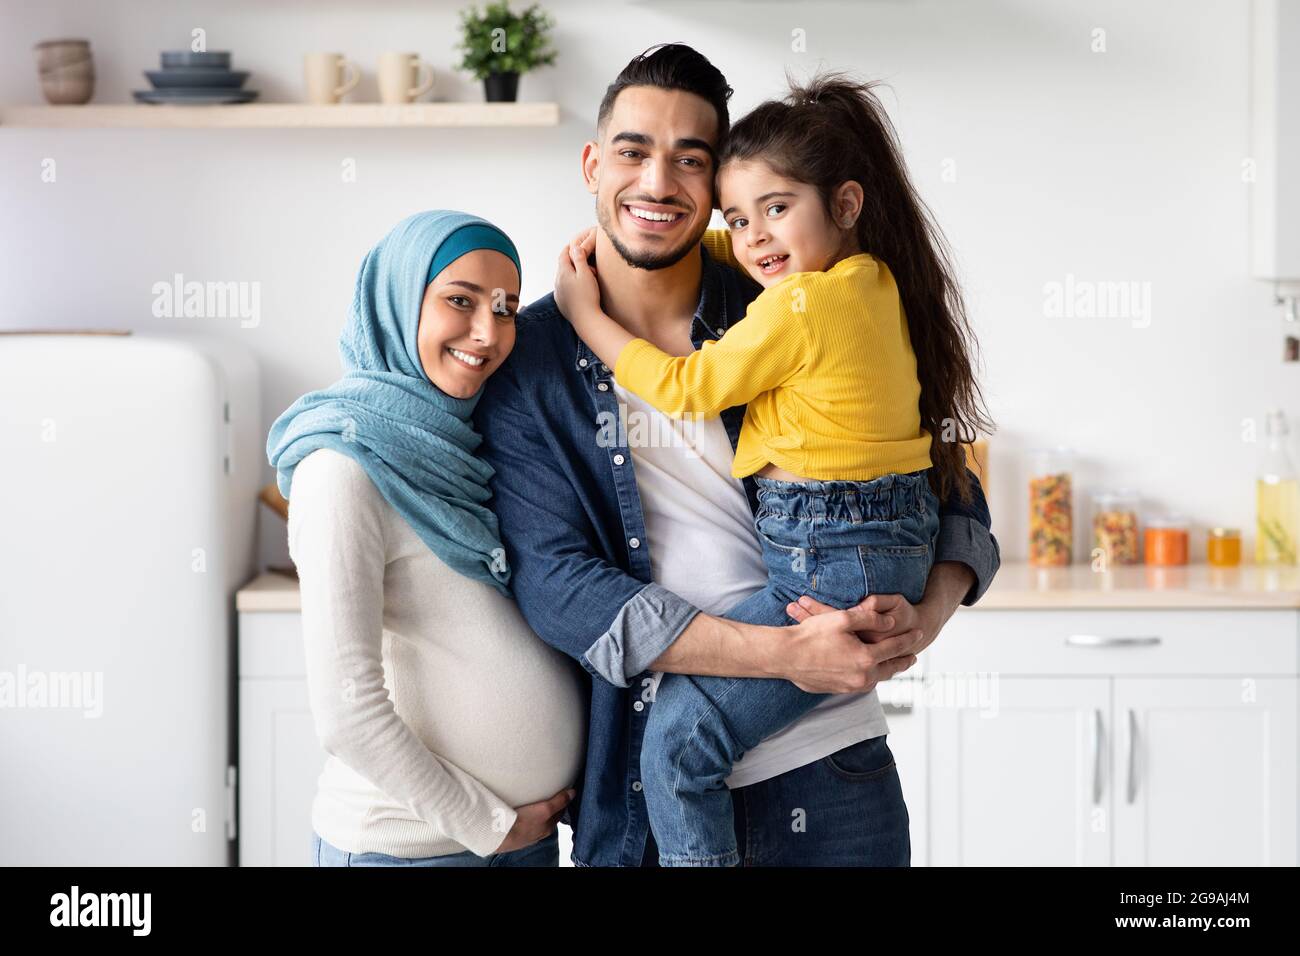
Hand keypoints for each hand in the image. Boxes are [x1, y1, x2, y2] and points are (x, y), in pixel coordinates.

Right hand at [492, 786, 575, 853]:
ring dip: (537, 811)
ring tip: (535, 800)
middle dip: (551, 806)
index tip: (563, 792)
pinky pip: (523, 821)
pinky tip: (521, 809)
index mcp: (548, 827)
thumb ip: (559, 801)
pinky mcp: (514, 831)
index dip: (562, 802)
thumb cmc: (522, 823)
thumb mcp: (545, 809)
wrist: (500, 833)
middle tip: (551, 793)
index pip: (559, 812)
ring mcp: (526, 833)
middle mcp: (539, 832)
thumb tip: (573, 793)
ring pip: (536, 820)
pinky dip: (526, 815)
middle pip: (549, 817)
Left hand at [554, 227, 599, 323]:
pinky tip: (577, 289)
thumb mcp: (586, 273)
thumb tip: (574, 247)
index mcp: (563, 273)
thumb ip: (579, 259)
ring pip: (563, 279)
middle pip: (562, 267)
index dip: (569, 249)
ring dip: (571, 275)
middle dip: (571, 262)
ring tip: (582, 276)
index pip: (563, 255)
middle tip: (582, 260)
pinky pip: (564, 290)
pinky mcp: (561, 303)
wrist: (586, 320)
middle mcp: (557, 283)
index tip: (574, 245)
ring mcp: (558, 294)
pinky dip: (570, 286)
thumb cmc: (588, 296)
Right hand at [777, 600, 921, 693]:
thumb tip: (890, 621)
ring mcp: (849, 686)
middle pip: (890, 668)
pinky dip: (870, 676)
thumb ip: (870, 618)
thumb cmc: (811, 635)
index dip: (908, 639)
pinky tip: (868, 671)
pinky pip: (861, 683)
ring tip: (893, 663)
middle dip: (903, 661)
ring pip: (876, 678)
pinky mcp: (838, 690)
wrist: (785, 656)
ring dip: (887, 670)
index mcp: (866, 658)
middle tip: (913, 656)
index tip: (919, 634)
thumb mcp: (843, 619)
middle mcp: (861, 677)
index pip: (894, 648)